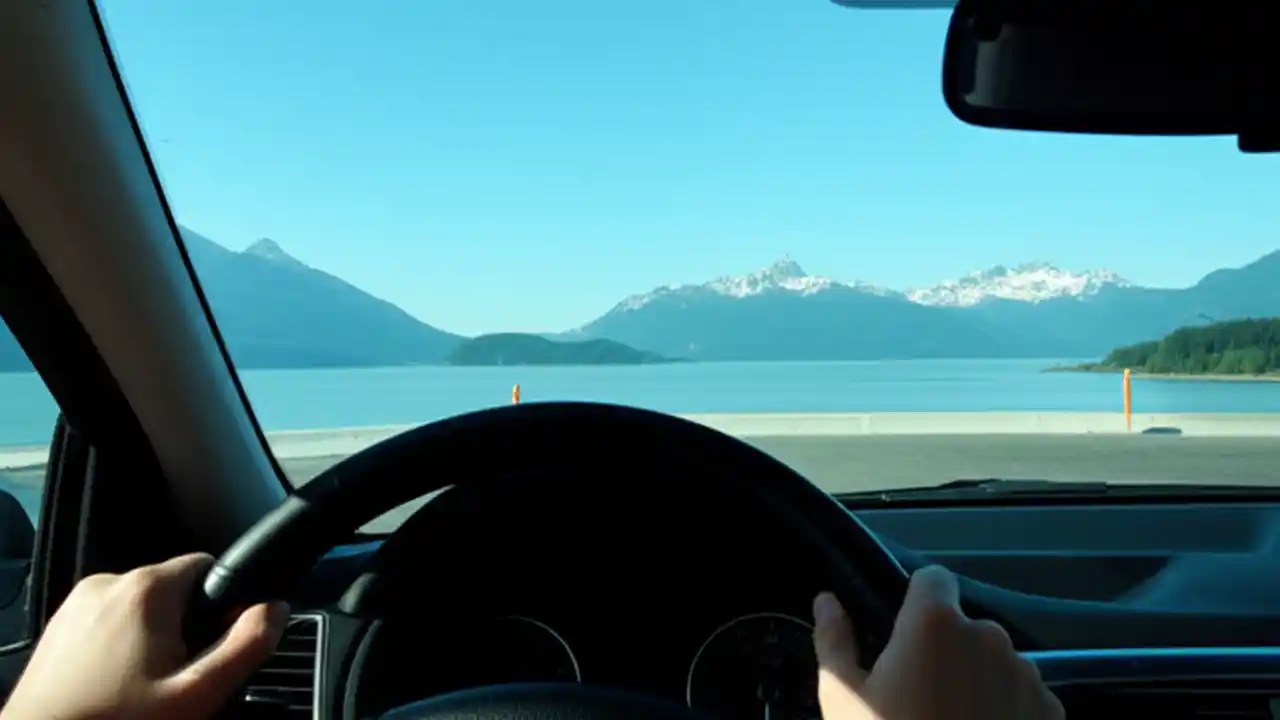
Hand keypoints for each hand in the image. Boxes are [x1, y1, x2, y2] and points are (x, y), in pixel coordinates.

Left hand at [1, 553, 288, 719]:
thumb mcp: (197, 693)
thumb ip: (247, 645)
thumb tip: (276, 609)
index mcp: (147, 588)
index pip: (210, 566)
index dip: (222, 607)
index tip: (210, 649)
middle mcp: (109, 582)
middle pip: (175, 591)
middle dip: (185, 628)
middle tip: (175, 679)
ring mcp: (77, 604)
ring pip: (141, 609)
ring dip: (151, 640)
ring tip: (141, 688)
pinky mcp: (59, 627)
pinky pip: (109, 623)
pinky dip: (119, 648)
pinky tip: (115, 687)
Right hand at [813, 565, 1063, 719]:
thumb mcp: (843, 698)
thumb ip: (834, 640)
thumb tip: (826, 601)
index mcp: (935, 623)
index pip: (934, 579)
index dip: (917, 600)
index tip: (903, 636)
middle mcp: (989, 637)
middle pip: (964, 626)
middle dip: (945, 650)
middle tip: (919, 696)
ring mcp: (1027, 675)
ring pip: (995, 661)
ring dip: (978, 679)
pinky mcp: (1052, 711)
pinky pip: (1022, 695)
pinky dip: (1006, 708)